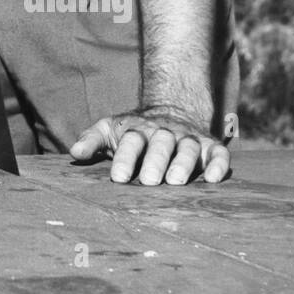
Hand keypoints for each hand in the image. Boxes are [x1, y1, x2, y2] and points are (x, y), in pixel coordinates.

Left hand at [70, 106, 230, 185]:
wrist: (172, 110)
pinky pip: (218, 153)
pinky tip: (214, 179)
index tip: (119, 178)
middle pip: (161, 143)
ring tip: (175, 182)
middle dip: (155, 161)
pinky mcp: (210, 146)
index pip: (131, 141)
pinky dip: (218, 165)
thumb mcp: (110, 130)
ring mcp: (189, 138)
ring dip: (183, 164)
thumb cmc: (134, 131)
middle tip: (149, 181)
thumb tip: (75, 153)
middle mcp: (165, 132)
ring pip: (189, 148)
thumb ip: (92, 140)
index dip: (125, 158)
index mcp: (138, 129)